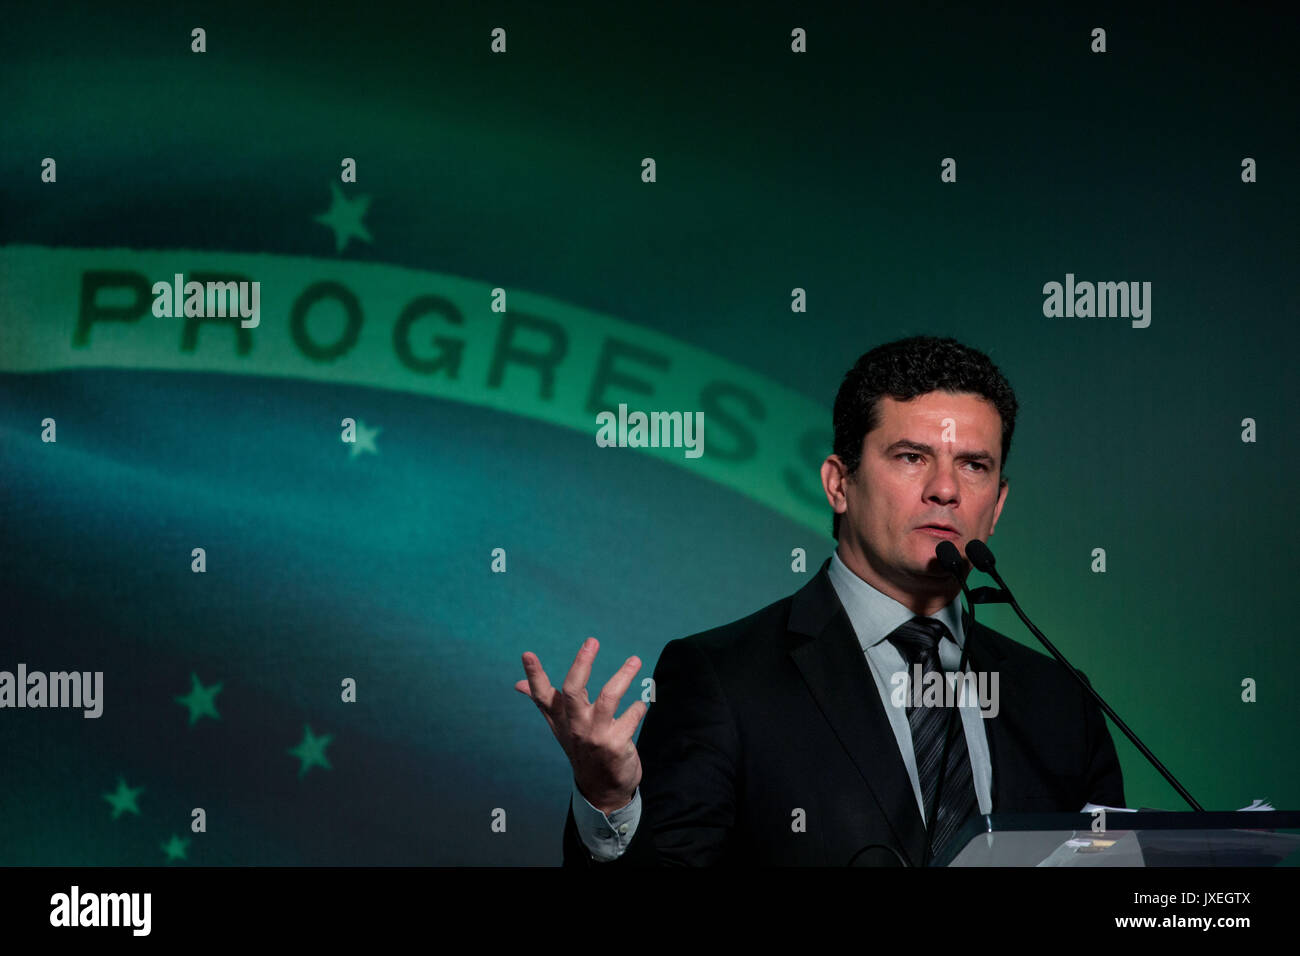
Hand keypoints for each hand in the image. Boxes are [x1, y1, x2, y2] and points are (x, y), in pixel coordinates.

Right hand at [516, 638, 646, 813]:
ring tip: (635, 660)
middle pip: (573, 691)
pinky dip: (639, 707)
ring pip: (608, 698)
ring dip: (623, 676)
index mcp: (560, 718)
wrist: (602, 788)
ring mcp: (595, 736)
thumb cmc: (582, 748)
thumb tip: (518, 684)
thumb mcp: (560, 727)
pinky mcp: (615, 745)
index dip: (534, 675)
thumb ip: (544, 702)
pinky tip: (643, 702)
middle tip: (592, 641)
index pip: (542, 695)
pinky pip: (631, 717)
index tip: (527, 654)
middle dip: (582, 664)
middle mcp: (575, 726)